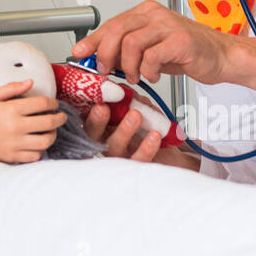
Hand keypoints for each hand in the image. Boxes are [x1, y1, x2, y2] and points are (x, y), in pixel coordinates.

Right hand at [0, 79, 67, 162]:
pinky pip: (35, 156)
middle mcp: (15, 127)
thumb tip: (30, 82)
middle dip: (59, 118)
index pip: (42, 104)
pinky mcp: (12, 156)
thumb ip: (12, 88)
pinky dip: (40, 150)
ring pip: (46, 141)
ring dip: (53, 135)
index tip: (54, 104)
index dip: (53, 103)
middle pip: (49, 122)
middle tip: (60, 116)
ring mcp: (15, 143)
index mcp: (11, 109)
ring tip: (52, 131)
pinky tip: (38, 143)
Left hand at [72, 0, 232, 87]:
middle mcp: (155, 14)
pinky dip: (148, 70)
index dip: (92, 40)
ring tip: (135, 76)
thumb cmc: (187, 52)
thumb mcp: (151, 49)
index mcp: (145, 12)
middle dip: (105, 53)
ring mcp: (168, 25)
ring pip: (131, 43)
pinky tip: (155, 75)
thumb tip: (100, 59)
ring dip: (128, 66)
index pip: (111, 23)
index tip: (79, 54)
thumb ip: (127, 51)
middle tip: (105, 70)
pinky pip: (152, 56)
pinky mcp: (181, 41)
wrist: (221, 56)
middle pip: (117, 29)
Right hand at [82, 103, 198, 169]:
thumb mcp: (138, 110)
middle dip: (97, 121)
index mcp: (103, 128)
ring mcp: (121, 156)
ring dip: (124, 130)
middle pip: (95, 135)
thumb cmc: (147, 131)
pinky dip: (147, 147)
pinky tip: (154, 135)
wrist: (168, 153)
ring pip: (116, 147)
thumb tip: (125, 89)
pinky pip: (139, 159)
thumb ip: (130, 101)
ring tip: (135, 115)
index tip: (92, 98)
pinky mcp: (138, 165)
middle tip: (102, 108)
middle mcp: (107, 143)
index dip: (87, 110)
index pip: (89, 119)